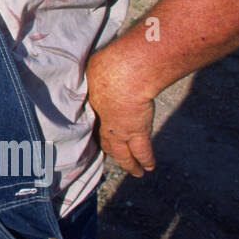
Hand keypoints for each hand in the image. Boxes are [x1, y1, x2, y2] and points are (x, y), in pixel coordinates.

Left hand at [85, 48, 156, 176]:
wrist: (122, 73)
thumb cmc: (104, 66)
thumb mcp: (89, 71)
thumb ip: (89, 76)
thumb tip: (89, 69)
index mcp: (88, 108)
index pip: (90, 126)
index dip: (94, 133)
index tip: (96, 139)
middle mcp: (102, 123)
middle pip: (106, 144)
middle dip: (111, 153)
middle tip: (114, 160)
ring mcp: (119, 130)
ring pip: (123, 154)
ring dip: (130, 164)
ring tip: (136, 172)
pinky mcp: (137, 132)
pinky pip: (142, 152)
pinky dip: (146, 161)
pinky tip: (149, 167)